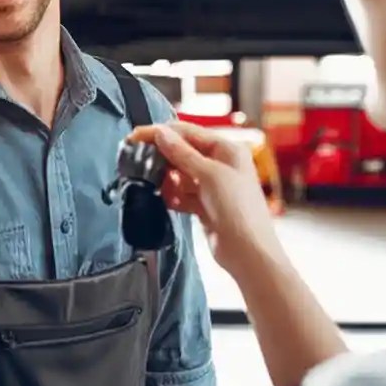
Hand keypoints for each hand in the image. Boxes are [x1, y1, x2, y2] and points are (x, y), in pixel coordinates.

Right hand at [130, 122, 282, 274]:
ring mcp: (212, 186)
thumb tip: (161, 133)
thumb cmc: (239, 211)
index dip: (162, 133)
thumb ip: (182, 153)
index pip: (188, 133)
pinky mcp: (204, 205)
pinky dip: (173, 197)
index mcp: (227, 150)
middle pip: (183, 153)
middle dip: (162, 158)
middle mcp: (221, 165)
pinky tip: (169, 201)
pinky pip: (182, 194)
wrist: (248, 253)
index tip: (137, 136)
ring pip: (180, 175)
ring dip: (167, 180)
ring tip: (157, 185)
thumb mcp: (209, 175)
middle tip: (138, 160)